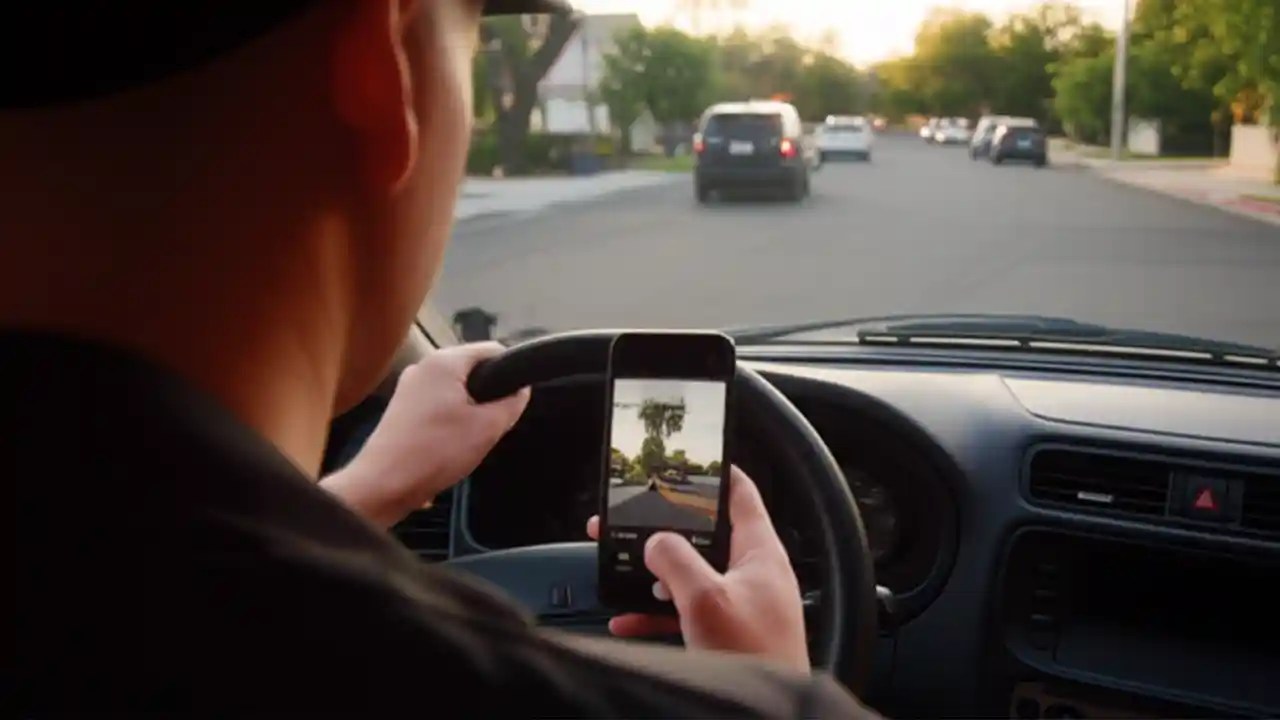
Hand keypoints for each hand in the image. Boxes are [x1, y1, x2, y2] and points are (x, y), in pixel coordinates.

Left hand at [322, 342, 528, 526]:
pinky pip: (438, 403)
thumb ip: (512, 403)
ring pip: (456, 389)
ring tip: (473, 438)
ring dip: (471, 410)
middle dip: (489, 394)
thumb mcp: (487, 428)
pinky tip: (451, 443)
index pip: (493, 350)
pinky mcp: (401, 407)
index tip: (515, 402)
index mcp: (445, 361)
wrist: (383, 485)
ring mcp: (409, 386)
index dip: (511, 372)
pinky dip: (451, 418)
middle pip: (473, 369)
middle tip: (496, 425)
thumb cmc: (437, 452)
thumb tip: (521, 389)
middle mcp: (424, 365)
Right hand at [586, 466, 808, 671]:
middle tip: (633, 520)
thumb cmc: (755, 657)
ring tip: (622, 568)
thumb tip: (655, 541)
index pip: (741, 494)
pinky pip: (686, 613)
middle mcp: (753, 574)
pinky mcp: (728, 635)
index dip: (716, 472)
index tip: (690, 459)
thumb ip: (676, 560)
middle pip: (706, 536)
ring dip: (656, 575)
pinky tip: (628, 620)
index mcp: (760, 553)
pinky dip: (656, 614)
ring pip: (692, 576)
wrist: (765, 717)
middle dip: (666, 530)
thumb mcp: (706, 598)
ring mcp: (741, 606)